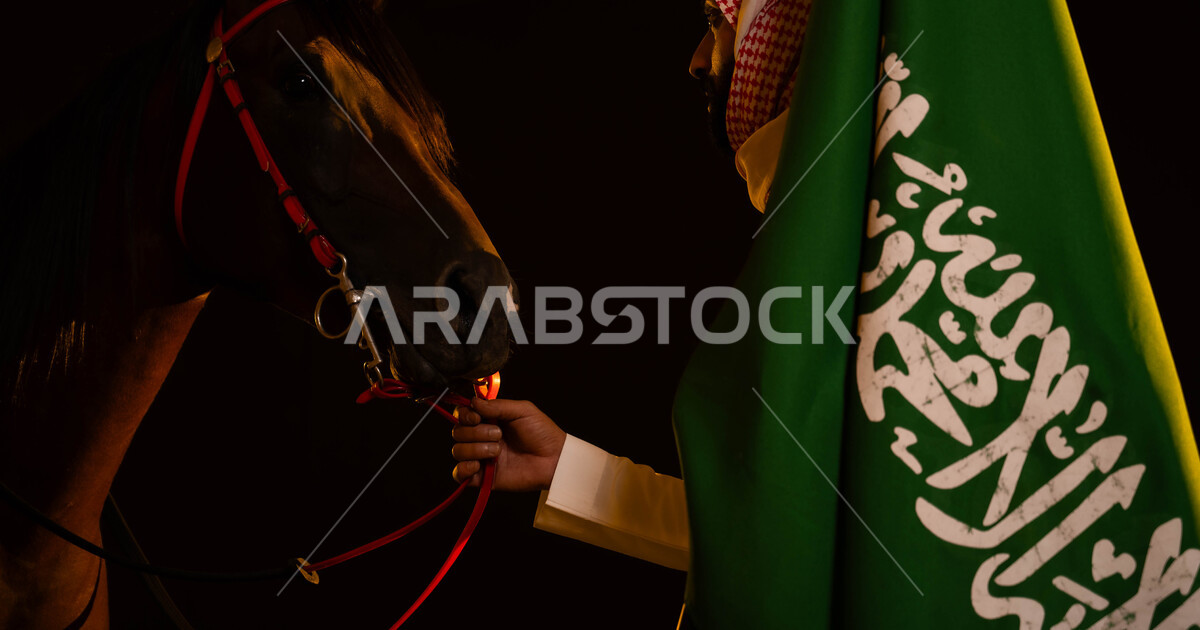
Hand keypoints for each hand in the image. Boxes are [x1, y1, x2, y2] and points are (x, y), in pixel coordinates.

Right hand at [451, 398, 566, 491]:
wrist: (554, 459)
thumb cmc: (542, 433)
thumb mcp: (522, 410)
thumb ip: (497, 405)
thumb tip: (473, 402)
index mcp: (489, 419)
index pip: (462, 414)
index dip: (465, 415)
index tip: (477, 417)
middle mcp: (481, 437)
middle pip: (458, 432)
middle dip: (476, 432)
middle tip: (499, 434)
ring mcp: (481, 457)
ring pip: (458, 451)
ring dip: (475, 449)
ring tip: (498, 451)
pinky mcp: (483, 477)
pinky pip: (459, 474)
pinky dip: (464, 468)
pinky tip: (479, 465)